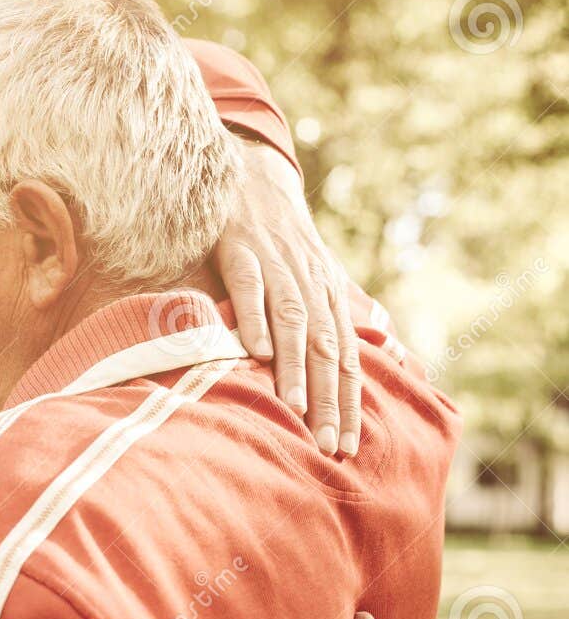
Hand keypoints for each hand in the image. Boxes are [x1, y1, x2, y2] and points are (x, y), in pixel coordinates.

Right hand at [214, 137, 359, 457]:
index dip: (350, 402)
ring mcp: (276, 266)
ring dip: (294, 368)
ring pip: (293, 322)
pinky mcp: (242, 250)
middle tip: (330, 445)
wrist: (248, 172)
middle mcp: (309, 283)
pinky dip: (254, 318)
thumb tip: (377, 345)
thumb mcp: (313, 272)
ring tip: (296, 410)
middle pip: (325, 348)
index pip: (346, 356)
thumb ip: (336, 310)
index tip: (351, 447)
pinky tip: (255, 352)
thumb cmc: (277, 235)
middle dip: (330, 399)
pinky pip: (250, 288)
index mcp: (327, 295)